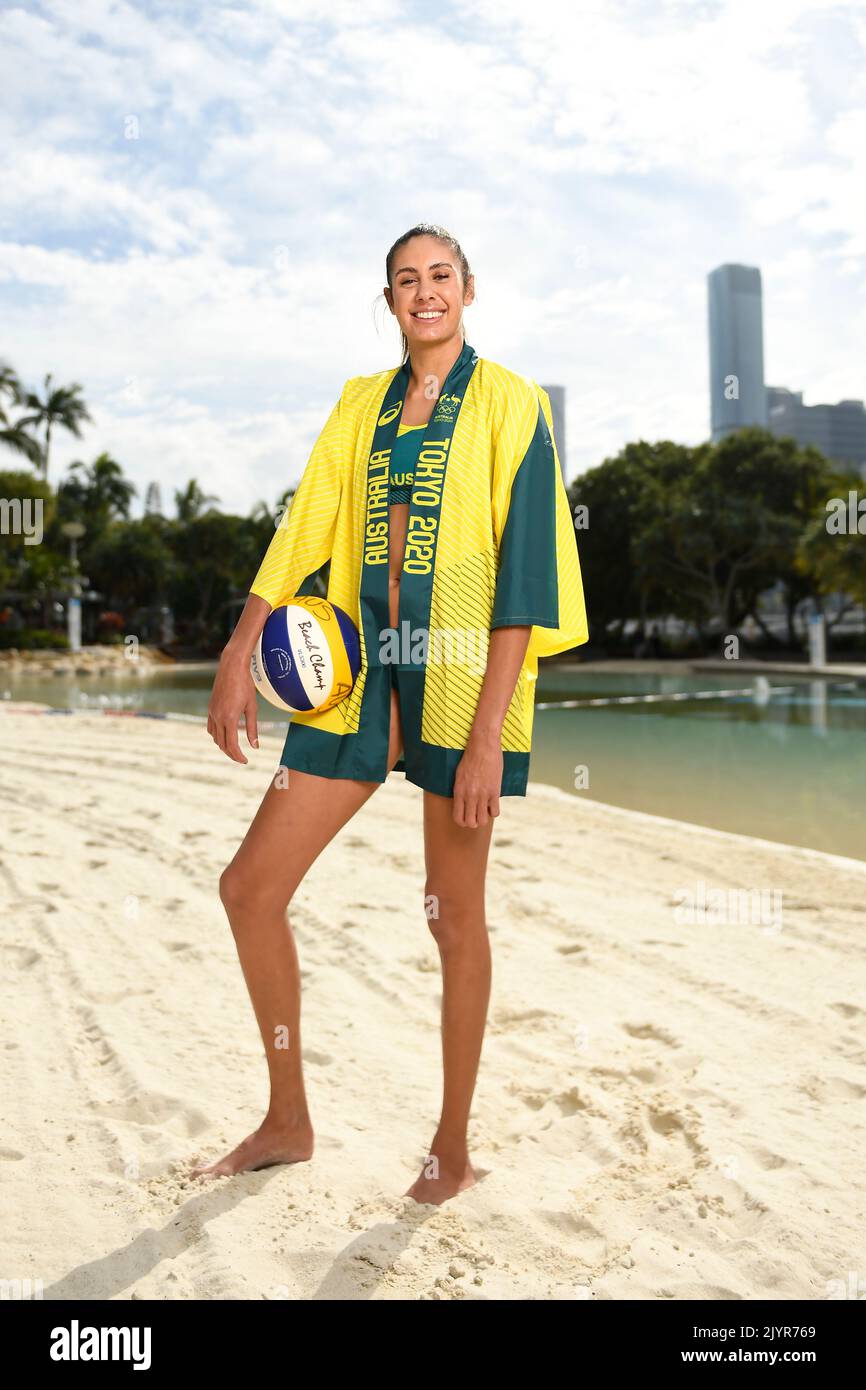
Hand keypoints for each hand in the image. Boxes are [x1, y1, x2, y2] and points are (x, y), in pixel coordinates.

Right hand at [207, 648, 258, 762]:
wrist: (231, 667)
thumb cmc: (245, 685)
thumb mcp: (252, 707)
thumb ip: (253, 728)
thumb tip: (255, 746)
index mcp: (229, 718)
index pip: (232, 745)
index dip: (238, 756)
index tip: (245, 761)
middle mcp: (218, 717)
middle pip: (222, 744)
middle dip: (231, 754)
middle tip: (242, 759)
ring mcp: (212, 712)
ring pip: (215, 737)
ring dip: (223, 745)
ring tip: (234, 749)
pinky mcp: (210, 708)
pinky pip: (211, 727)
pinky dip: (217, 735)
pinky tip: (224, 735)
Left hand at [452, 734, 501, 827]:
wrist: (483, 746)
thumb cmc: (470, 758)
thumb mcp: (459, 775)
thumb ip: (460, 790)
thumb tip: (463, 801)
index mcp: (459, 792)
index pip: (458, 818)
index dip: (463, 822)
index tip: (467, 818)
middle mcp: (470, 796)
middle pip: (471, 823)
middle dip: (474, 823)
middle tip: (477, 815)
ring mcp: (482, 795)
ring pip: (483, 820)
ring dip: (484, 818)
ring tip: (485, 810)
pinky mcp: (494, 791)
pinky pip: (495, 812)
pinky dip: (494, 811)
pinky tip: (493, 804)